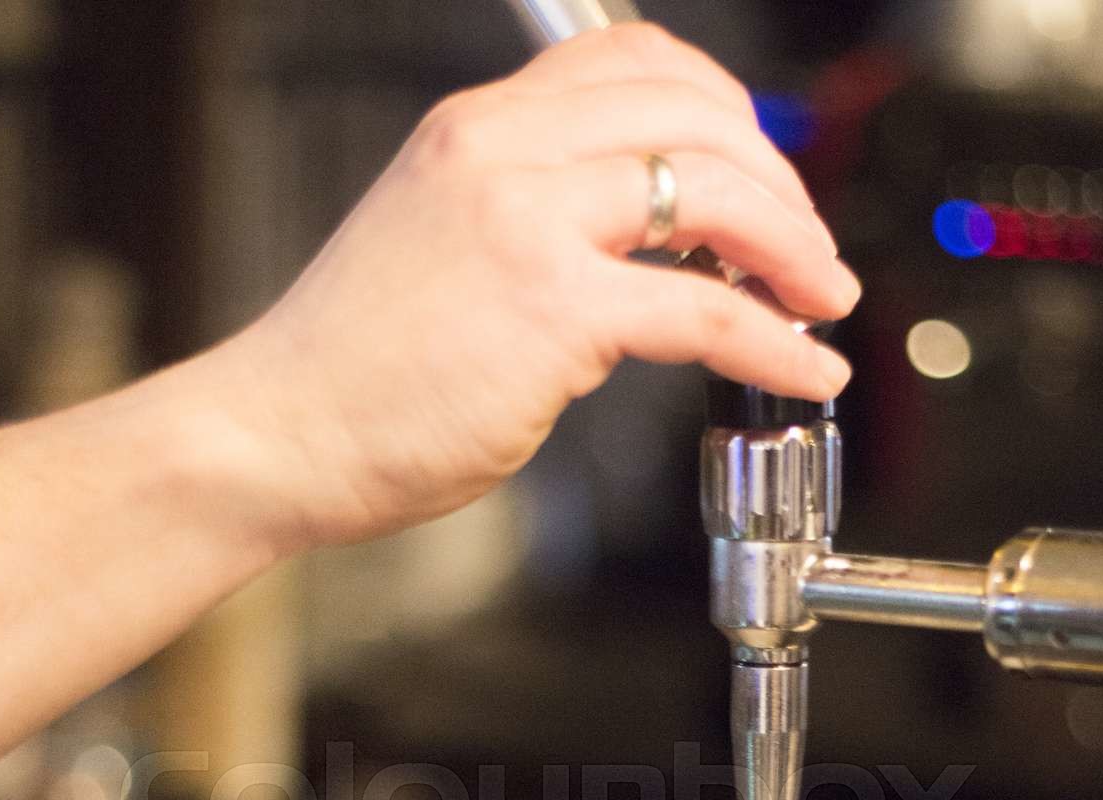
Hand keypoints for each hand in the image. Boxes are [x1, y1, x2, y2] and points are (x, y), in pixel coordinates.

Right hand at [212, 23, 858, 550]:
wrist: (280, 434)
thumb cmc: (352, 370)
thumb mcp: (440, 248)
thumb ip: (533, 225)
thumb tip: (637, 261)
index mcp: (476, 128)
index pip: (634, 61)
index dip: (723, 110)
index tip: (760, 171)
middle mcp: (504, 151)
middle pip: (696, 115)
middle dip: (782, 182)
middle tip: (808, 249)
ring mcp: (530, 222)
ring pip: (716, 192)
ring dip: (794, 247)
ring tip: (822, 300)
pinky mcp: (553, 310)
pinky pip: (705, 310)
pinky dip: (775, 340)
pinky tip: (802, 367)